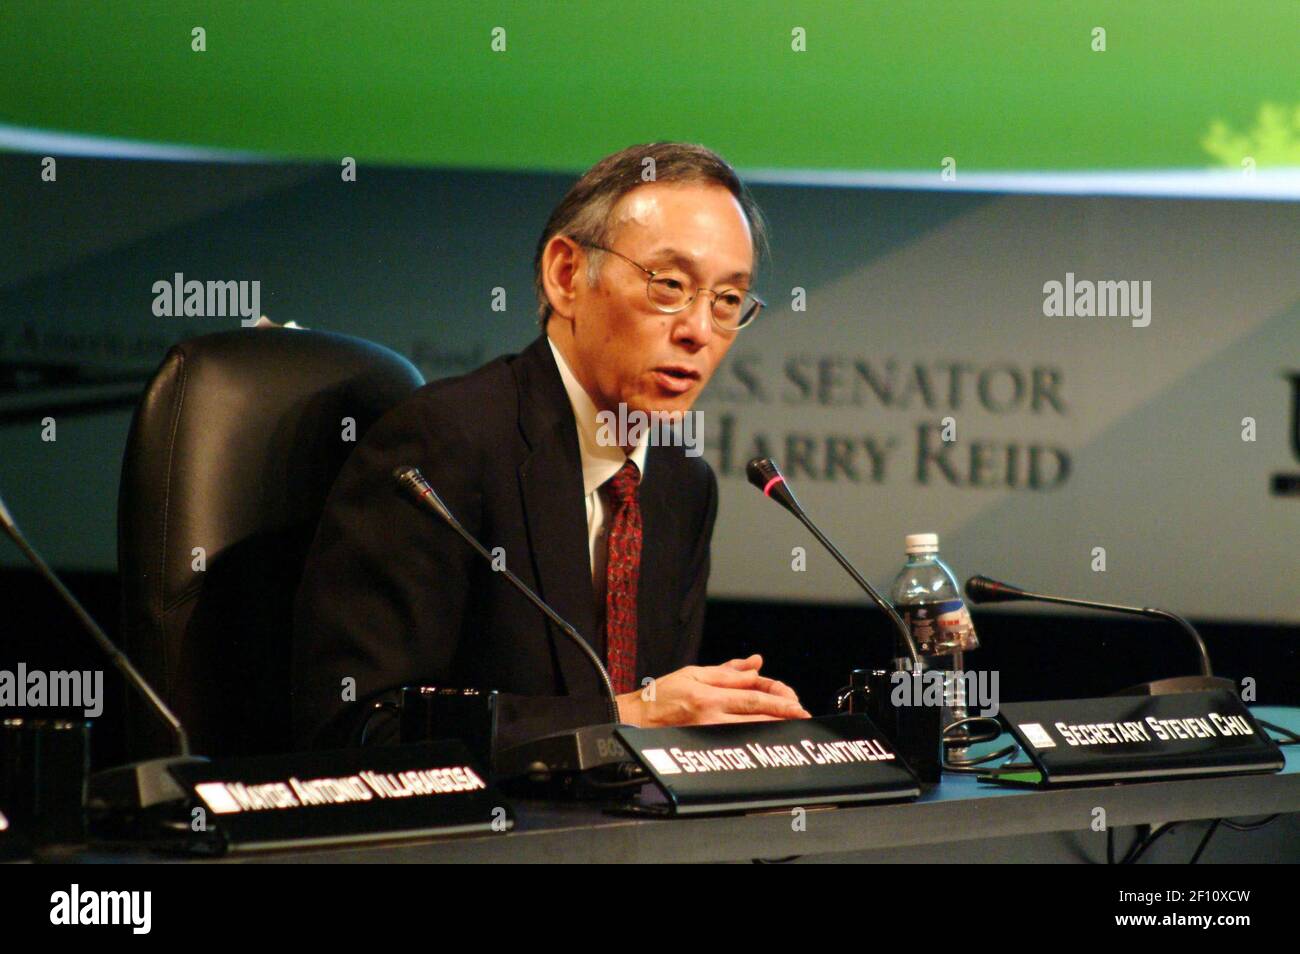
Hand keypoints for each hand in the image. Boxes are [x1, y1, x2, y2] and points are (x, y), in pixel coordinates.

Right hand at [616, 654, 810, 726]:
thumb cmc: (661, 695)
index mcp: (709, 696)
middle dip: (783, 715)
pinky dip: (755, 736)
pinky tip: (767, 735)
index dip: (778, 700)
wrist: (636, 719)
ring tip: (792, 724)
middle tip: (802, 716)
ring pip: (750, 731)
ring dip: (773, 727)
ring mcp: (709, 734)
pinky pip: (736, 740)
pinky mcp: (705, 746)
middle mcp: (711, 717)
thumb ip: (728, 671)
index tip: (796, 703)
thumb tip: (756, 663)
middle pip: (756, 716)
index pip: (752, 697)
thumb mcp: (695, 673)